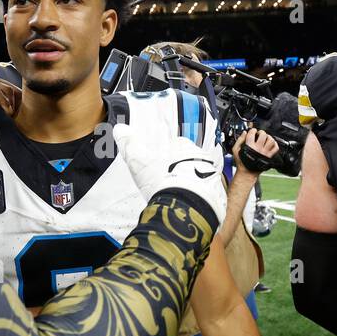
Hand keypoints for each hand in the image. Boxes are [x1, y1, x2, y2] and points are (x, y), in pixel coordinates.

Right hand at [0, 72, 20, 115]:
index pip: (7, 86)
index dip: (16, 98)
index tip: (20, 112)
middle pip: (9, 86)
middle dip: (17, 101)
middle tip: (20, 115)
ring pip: (4, 87)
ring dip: (12, 102)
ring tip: (13, 115)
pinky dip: (3, 101)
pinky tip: (6, 111)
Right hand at [112, 123, 226, 225]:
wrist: (184, 206)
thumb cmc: (162, 180)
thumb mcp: (138, 160)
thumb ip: (128, 144)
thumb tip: (120, 130)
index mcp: (182, 146)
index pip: (175, 144)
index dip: (165, 155)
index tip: (158, 165)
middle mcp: (200, 156)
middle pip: (188, 160)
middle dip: (179, 168)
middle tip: (166, 181)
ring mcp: (211, 174)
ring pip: (198, 174)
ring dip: (190, 181)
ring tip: (176, 194)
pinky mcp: (216, 192)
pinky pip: (207, 191)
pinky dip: (198, 195)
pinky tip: (187, 203)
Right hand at [232, 128, 277, 176]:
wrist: (247, 173)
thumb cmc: (241, 163)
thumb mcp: (235, 150)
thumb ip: (239, 140)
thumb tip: (244, 133)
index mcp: (249, 146)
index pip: (252, 133)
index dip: (252, 130)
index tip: (252, 131)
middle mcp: (258, 149)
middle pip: (263, 135)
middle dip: (261, 132)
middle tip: (259, 133)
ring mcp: (264, 152)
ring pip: (271, 140)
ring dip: (268, 137)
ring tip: (265, 137)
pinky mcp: (268, 156)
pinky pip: (275, 148)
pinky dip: (275, 144)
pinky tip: (271, 143)